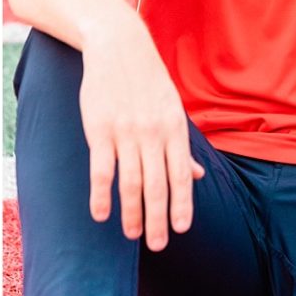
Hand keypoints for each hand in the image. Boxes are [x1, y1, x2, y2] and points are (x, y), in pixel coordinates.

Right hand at [80, 21, 204, 250]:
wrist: (120, 50)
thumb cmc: (149, 83)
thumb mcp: (173, 110)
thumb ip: (181, 147)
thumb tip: (196, 175)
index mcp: (175, 129)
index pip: (181, 175)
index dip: (182, 204)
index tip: (181, 229)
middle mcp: (154, 134)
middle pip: (158, 185)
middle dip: (159, 219)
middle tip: (158, 245)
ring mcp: (127, 133)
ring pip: (131, 182)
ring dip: (132, 213)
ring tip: (133, 235)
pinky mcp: (100, 131)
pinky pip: (102, 170)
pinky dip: (101, 195)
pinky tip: (101, 215)